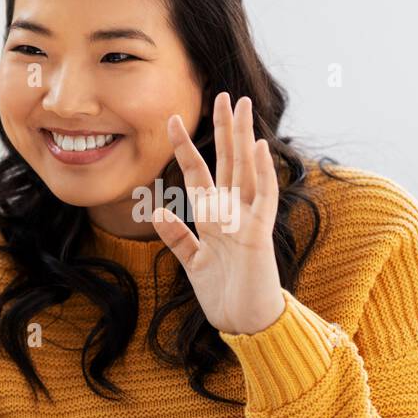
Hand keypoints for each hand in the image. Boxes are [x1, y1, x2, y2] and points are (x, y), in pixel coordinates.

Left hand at [151, 91, 286, 335]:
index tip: (174, 119)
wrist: (246, 322)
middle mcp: (232, 211)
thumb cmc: (224, 294)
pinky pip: (262, 197)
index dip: (187, 146)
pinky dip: (261, 172)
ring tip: (241, 106)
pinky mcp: (259, 233)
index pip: (200, 172)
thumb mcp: (192, 261)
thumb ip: (177, 236)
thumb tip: (156, 211)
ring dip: (242, 138)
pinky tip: (257, 146)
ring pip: (245, 169)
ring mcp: (247, 219)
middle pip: (227, 161)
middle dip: (224, 129)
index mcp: (214, 216)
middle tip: (224, 94)